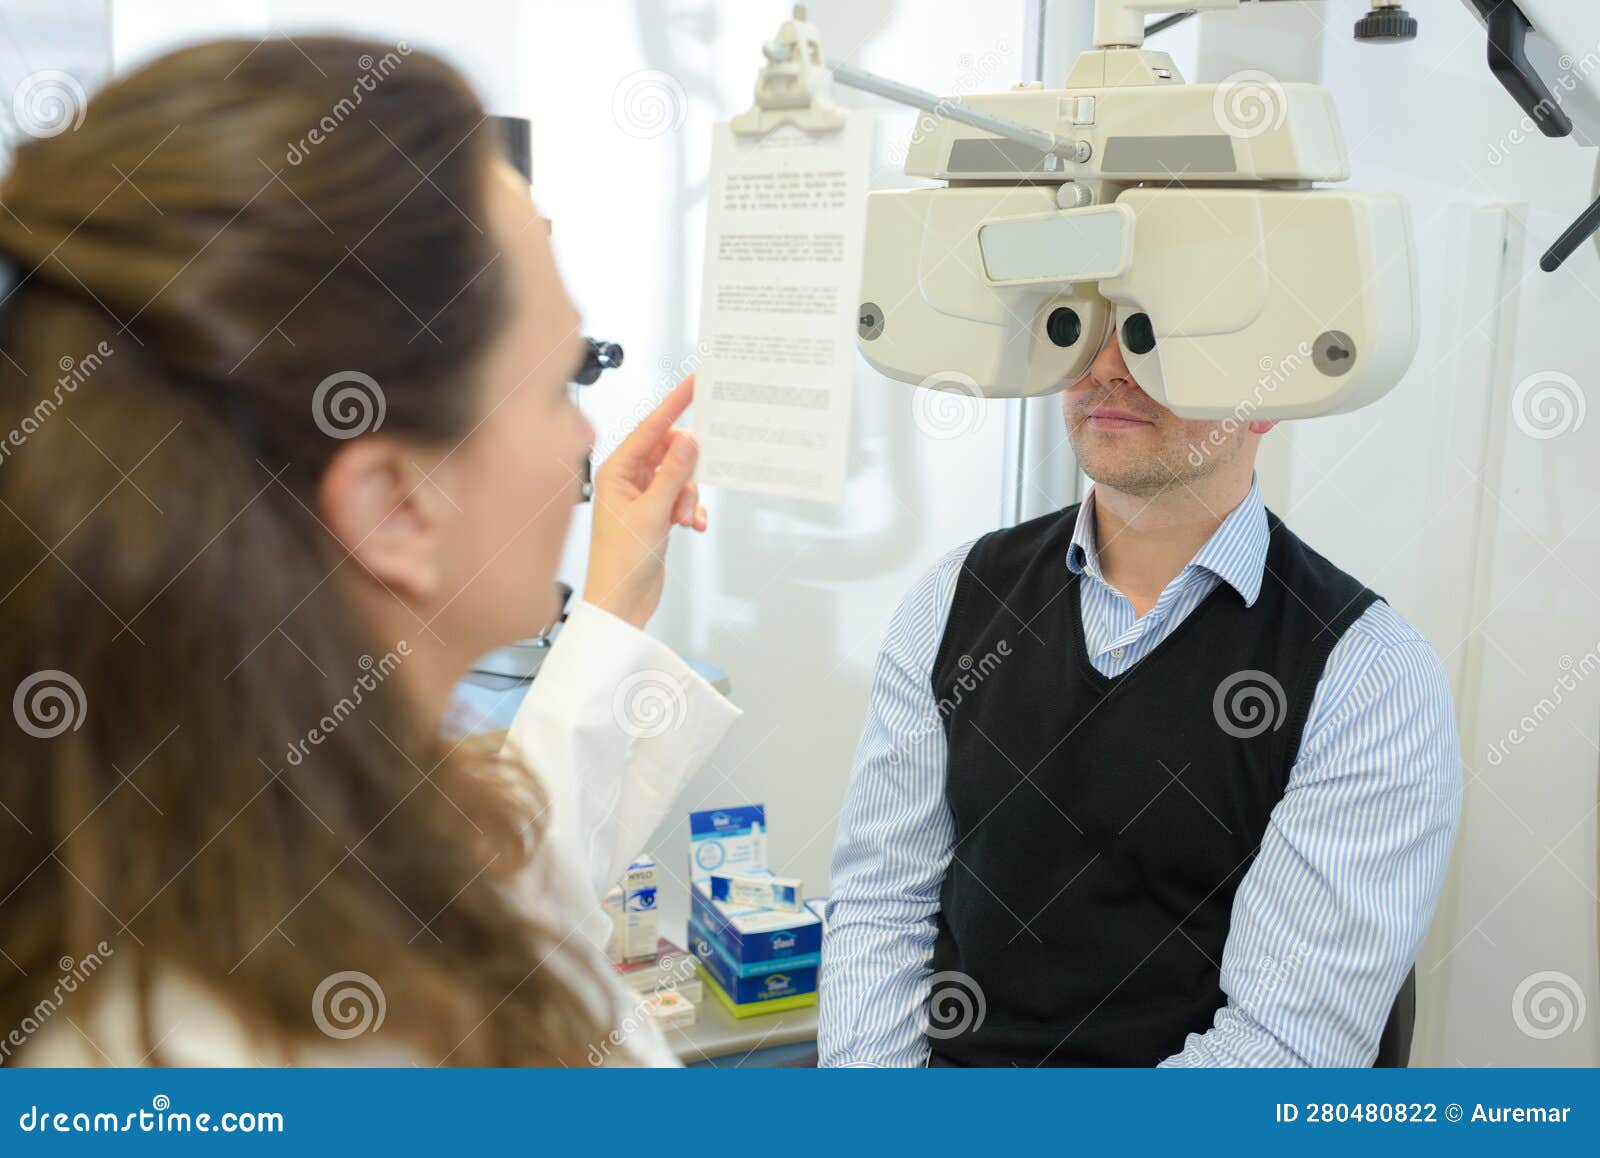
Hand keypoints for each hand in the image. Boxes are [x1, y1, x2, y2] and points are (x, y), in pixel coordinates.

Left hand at [583, 375, 705, 628]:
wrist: (620, 603)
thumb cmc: (620, 562)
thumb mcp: (652, 513)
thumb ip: (674, 474)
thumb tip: (689, 440)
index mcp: (615, 470)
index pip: (651, 427)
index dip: (675, 403)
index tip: (695, 383)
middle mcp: (627, 478)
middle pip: (670, 452)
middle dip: (687, 471)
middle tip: (689, 489)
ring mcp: (642, 496)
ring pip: (680, 477)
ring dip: (689, 496)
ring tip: (684, 519)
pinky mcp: (655, 513)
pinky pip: (682, 498)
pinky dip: (691, 509)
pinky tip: (691, 526)